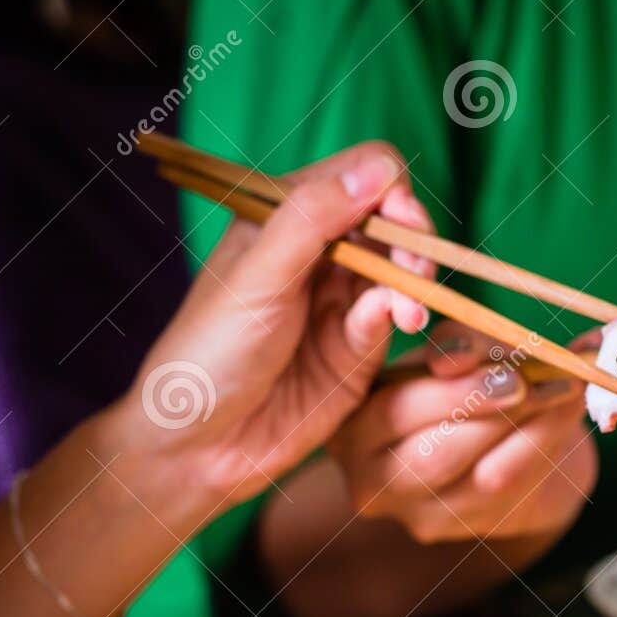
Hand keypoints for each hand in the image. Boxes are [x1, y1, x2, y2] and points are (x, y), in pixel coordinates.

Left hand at [104, 140, 436, 510]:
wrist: (200, 446)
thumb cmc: (209, 353)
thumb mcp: (257, 277)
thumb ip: (314, 219)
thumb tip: (381, 170)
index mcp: (286, 218)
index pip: (360, 174)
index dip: (388, 188)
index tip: (397, 217)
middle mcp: (320, 254)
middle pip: (393, 220)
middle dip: (413, 239)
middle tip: (413, 270)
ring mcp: (342, 302)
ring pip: (403, 270)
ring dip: (415, 282)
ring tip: (409, 311)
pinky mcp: (358, 351)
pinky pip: (393, 318)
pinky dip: (400, 315)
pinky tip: (396, 325)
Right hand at [329, 322, 596, 542]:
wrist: (501, 435)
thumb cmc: (464, 380)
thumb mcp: (453, 351)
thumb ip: (456, 346)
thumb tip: (457, 357)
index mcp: (352, 425)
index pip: (392, 411)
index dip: (448, 390)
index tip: (496, 363)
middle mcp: (373, 480)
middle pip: (433, 456)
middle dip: (490, 412)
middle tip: (530, 378)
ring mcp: (421, 514)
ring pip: (485, 478)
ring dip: (534, 427)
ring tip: (566, 386)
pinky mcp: (469, 528)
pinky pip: (520, 491)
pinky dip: (549, 445)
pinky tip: (568, 412)